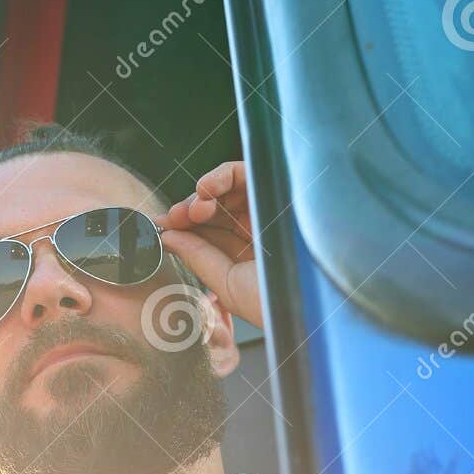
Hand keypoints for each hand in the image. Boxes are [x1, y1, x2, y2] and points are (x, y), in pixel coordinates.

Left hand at [155, 160, 262, 329]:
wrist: (310, 295)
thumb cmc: (276, 300)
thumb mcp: (227, 284)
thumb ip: (198, 258)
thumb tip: (168, 237)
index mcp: (249, 256)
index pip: (210, 234)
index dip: (185, 228)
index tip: (163, 227)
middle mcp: (259, 230)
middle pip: (215, 210)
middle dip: (189, 212)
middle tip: (173, 219)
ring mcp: (269, 210)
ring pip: (227, 190)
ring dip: (201, 195)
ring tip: (193, 210)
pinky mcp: (279, 190)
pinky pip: (244, 173)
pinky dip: (220, 176)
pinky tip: (205, 190)